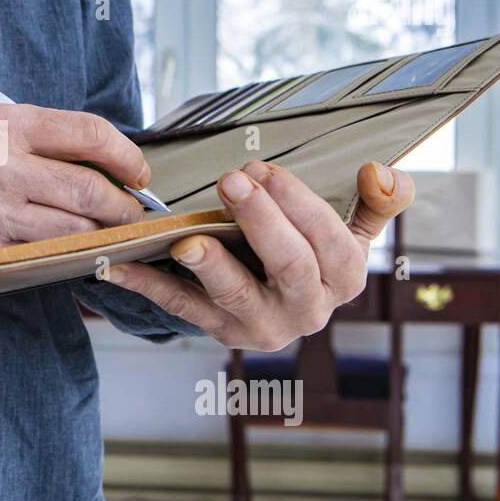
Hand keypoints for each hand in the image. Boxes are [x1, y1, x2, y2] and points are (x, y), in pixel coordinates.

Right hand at [0, 105, 148, 277]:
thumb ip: (35, 136)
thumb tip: (99, 158)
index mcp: (4, 123)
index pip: (88, 133)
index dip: (126, 156)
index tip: (138, 172)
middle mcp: (0, 164)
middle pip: (91, 190)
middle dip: (124, 207)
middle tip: (132, 213)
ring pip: (73, 231)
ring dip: (100, 236)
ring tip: (108, 235)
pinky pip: (41, 257)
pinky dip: (65, 256)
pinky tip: (71, 253)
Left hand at [108, 160, 413, 350]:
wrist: (279, 304)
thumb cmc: (311, 252)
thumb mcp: (351, 230)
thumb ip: (377, 202)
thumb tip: (380, 173)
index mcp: (344, 277)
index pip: (331, 242)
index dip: (300, 204)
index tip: (266, 169)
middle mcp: (308, 309)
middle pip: (289, 265)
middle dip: (261, 221)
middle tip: (232, 180)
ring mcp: (262, 325)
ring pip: (237, 297)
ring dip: (210, 267)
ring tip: (186, 240)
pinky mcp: (219, 331)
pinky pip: (181, 308)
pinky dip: (149, 286)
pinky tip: (119, 266)